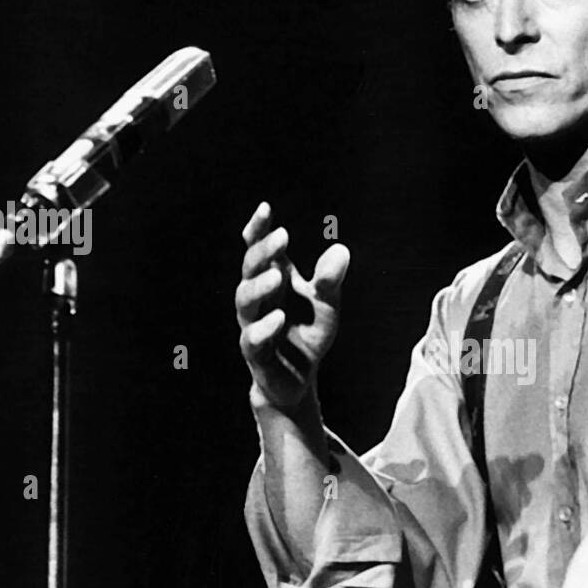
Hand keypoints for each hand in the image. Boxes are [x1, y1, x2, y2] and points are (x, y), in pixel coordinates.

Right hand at [236, 202, 349, 413]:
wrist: (298, 379)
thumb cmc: (307, 334)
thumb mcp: (326, 306)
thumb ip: (329, 281)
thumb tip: (341, 250)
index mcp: (272, 281)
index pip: (259, 250)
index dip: (259, 230)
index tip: (266, 208)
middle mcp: (257, 300)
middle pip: (251, 270)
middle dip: (264, 251)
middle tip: (282, 234)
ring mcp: (252, 325)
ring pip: (246, 302)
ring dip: (260, 286)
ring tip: (278, 276)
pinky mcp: (256, 355)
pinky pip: (253, 339)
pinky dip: (264, 327)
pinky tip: (278, 317)